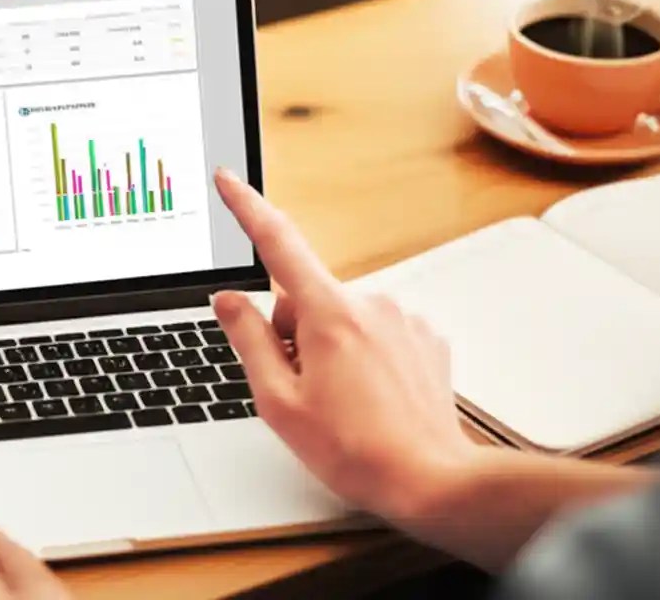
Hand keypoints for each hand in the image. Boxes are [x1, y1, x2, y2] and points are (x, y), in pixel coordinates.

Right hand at [210, 168, 477, 521]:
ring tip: (343, 402)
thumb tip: (228, 300)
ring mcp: (403, 318)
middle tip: (302, 389)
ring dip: (330, 348)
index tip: (229, 179)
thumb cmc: (356, 451)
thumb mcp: (280, 402)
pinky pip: (377, 332)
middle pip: (306, 298)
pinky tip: (371, 397)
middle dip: (292, 335)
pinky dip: (364, 356)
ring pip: (342, 317)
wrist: (431, 480)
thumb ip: (249, 340)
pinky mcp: (425, 336)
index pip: (278, 243)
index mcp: (330, 314)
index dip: (247, 208)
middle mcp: (371, 303)